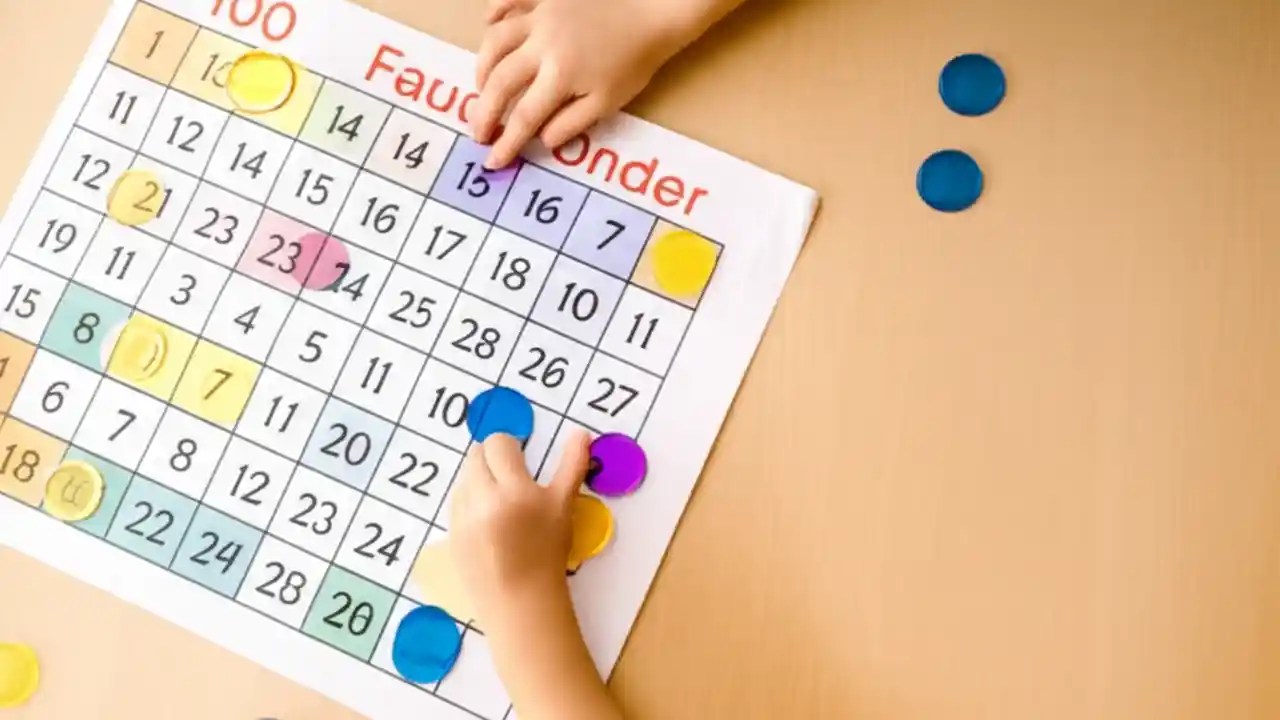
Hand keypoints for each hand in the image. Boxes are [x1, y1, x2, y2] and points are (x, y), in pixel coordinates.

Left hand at [450, 430, 591, 626]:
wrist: (521, 601)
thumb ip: (572, 465)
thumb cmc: (548, 552)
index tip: (520, 459)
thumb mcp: (564, 507)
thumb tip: (580, 433)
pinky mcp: (450, 533)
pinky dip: (469, 501)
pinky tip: (487, 521)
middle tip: (510, 477)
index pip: (498, 443)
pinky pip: (455, 501)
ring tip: (499, 501)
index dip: (510, 447)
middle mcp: (482, 500)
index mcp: (513, 490)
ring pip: (464, 477)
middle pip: (476, 454)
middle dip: (492, 459)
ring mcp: (461, 517)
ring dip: (478, 478)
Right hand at [471, 0, 690, 168]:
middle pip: (500, 82)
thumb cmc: (634, 61)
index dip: (506, 142)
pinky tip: (486, 22)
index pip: (524, 117)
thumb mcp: (608, 102)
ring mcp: (539, 17)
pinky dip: (494, 10)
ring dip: (482, 68)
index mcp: (559, 76)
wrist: (652, 11)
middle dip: (484, 112)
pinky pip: (510, 1)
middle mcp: (541, 46)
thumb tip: (542, 140)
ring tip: (480, 88)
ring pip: (495, 42)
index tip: (493, 161)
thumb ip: (571, 123)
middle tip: (477, 132)